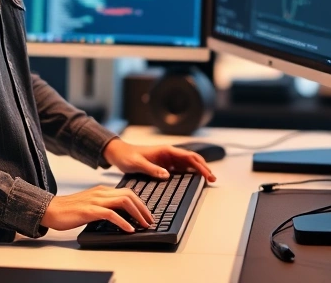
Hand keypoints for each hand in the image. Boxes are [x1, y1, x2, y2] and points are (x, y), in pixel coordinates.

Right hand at [41, 186, 151, 232]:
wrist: (50, 210)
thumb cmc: (69, 210)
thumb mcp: (90, 205)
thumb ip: (104, 206)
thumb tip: (120, 216)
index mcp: (102, 190)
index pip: (127, 192)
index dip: (140, 203)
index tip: (147, 214)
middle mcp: (100, 193)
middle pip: (129, 194)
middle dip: (143, 208)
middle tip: (150, 220)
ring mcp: (95, 200)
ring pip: (123, 201)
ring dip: (137, 213)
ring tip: (143, 225)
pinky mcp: (89, 210)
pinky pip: (111, 214)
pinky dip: (123, 222)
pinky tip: (129, 229)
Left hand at [102, 139, 216, 182]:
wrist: (118, 153)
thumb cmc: (126, 157)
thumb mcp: (137, 163)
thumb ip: (151, 169)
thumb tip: (167, 175)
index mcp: (166, 151)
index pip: (189, 157)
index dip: (200, 165)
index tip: (208, 174)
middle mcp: (169, 154)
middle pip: (192, 160)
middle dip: (204, 168)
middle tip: (212, 180)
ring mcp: (167, 160)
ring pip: (188, 164)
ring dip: (198, 171)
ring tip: (207, 180)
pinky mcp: (163, 165)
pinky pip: (180, 169)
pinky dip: (189, 174)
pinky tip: (193, 180)